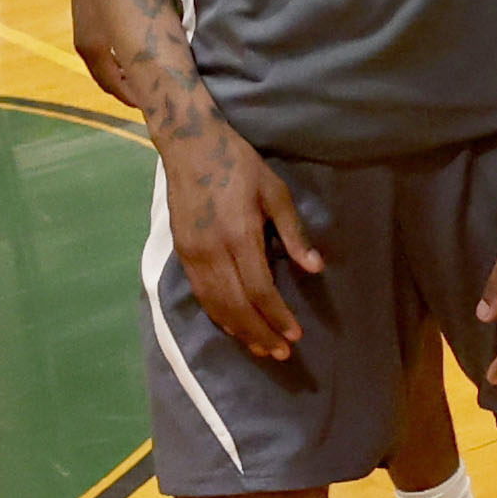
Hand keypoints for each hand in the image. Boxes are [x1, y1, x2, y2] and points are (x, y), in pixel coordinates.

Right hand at [161, 119, 320, 363]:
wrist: (189, 145)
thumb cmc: (238, 164)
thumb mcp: (275, 191)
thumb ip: (293, 233)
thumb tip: (315, 268)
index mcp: (239, 235)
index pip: (260, 290)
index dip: (277, 316)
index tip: (294, 335)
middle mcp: (213, 251)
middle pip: (237, 305)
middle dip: (259, 333)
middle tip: (280, 353)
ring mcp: (193, 254)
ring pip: (215, 305)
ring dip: (238, 330)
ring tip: (260, 347)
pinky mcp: (181, 253)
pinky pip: (201, 294)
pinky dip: (218, 315)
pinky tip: (232, 325)